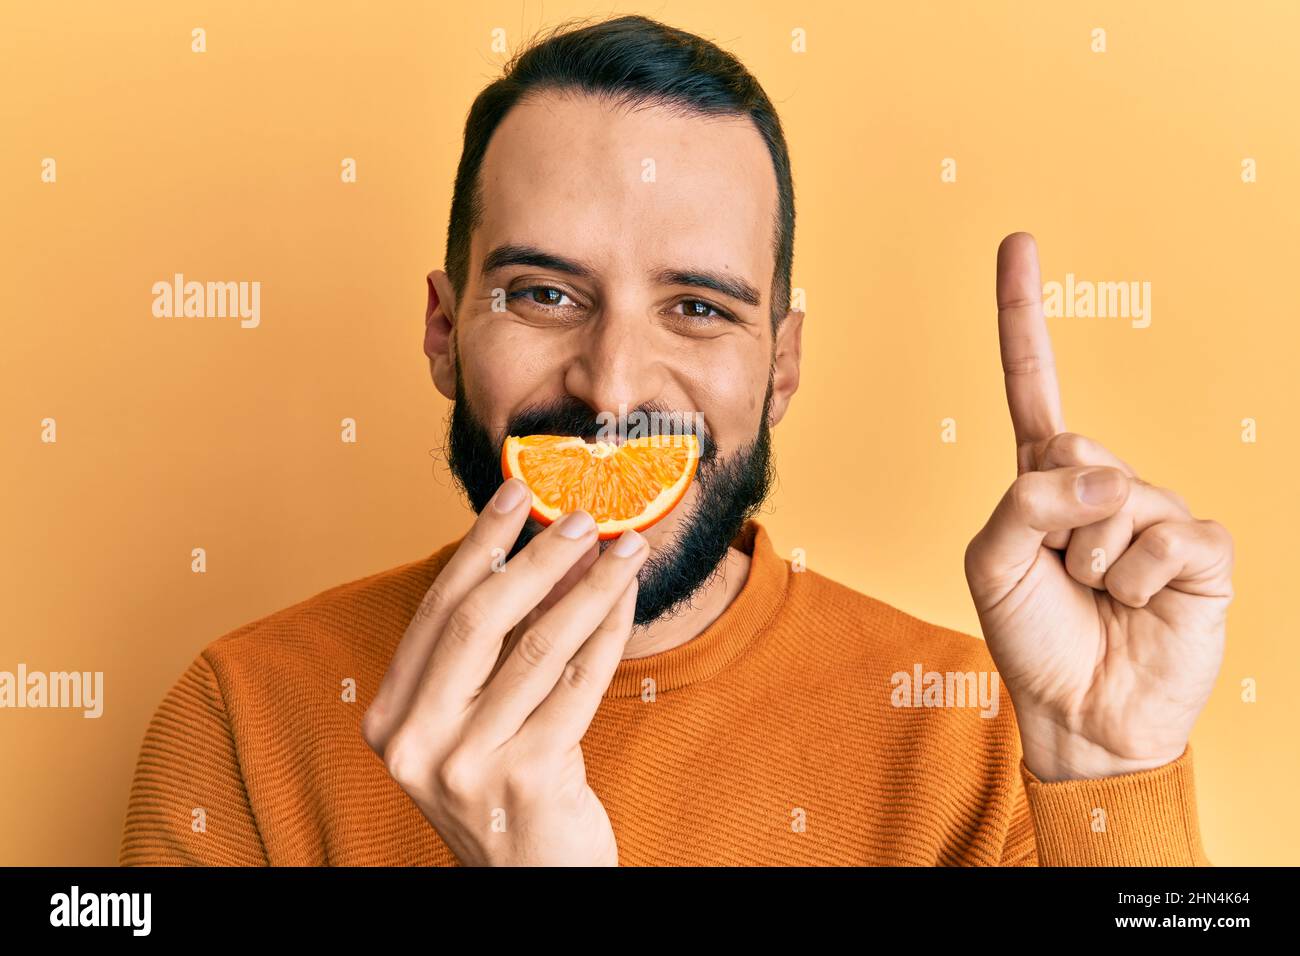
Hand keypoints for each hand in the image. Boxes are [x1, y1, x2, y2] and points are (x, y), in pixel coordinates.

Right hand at [360, 477, 648, 863]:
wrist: (533, 887)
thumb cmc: (506, 792)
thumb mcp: (474, 724)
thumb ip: (489, 653)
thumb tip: (543, 554)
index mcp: (392, 718)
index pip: (438, 610)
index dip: (479, 545)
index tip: (516, 494)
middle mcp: (416, 742)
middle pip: (481, 619)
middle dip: (538, 557)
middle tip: (583, 518)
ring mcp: (467, 765)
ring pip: (538, 646)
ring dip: (589, 589)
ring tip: (625, 551)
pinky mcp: (526, 779)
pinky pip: (578, 685)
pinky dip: (608, 635)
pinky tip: (627, 604)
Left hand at [963, 233, 1234, 781]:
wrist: (1082, 713)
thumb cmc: (1032, 636)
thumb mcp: (992, 564)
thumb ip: (1024, 502)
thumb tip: (1106, 474)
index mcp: (1044, 478)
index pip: (1033, 384)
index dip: (1023, 315)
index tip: (1017, 241)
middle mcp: (1103, 482)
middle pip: (1071, 449)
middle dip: (1054, 521)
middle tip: (1062, 573)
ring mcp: (1156, 510)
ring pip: (1117, 500)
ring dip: (1091, 563)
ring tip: (1097, 596)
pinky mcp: (1202, 548)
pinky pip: (1165, 537)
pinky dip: (1136, 582)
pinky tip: (1140, 605)